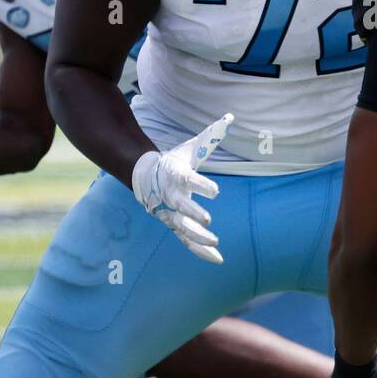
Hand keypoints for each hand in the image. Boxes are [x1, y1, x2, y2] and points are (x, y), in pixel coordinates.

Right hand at [132, 113, 232, 264]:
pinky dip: (201, 251)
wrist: (146, 177)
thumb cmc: (174, 162)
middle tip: (208, 221)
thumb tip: (230, 117)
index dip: (202, 185)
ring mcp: (170, 213)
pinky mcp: (174, 224)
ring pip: (182, 228)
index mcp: (176, 175)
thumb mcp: (191, 148)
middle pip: (181, 208)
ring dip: (198, 237)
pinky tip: (217, 259)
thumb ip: (211, 136)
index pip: (190, 180)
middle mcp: (171, 196)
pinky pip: (187, 240)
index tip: (216, 191)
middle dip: (193, 214)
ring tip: (215, 243)